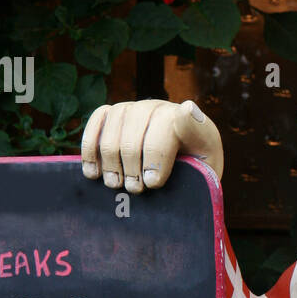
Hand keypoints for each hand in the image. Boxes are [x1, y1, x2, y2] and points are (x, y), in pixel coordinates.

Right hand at [81, 99, 223, 192]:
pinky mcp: (115, 111)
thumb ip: (201, 168)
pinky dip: (90, 150)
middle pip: (136, 140)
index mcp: (194, 125)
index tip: (154, 182)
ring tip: (116, 185)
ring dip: (112, 165)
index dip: (160, 155)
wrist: (182, 159)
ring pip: (114, 134)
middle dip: (133, 170)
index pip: (183, 123)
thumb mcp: (206, 175)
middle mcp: (163, 108)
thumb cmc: (195, 172)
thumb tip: (174, 154)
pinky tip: (93, 173)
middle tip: (135, 190)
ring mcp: (137, 107)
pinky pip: (97, 122)